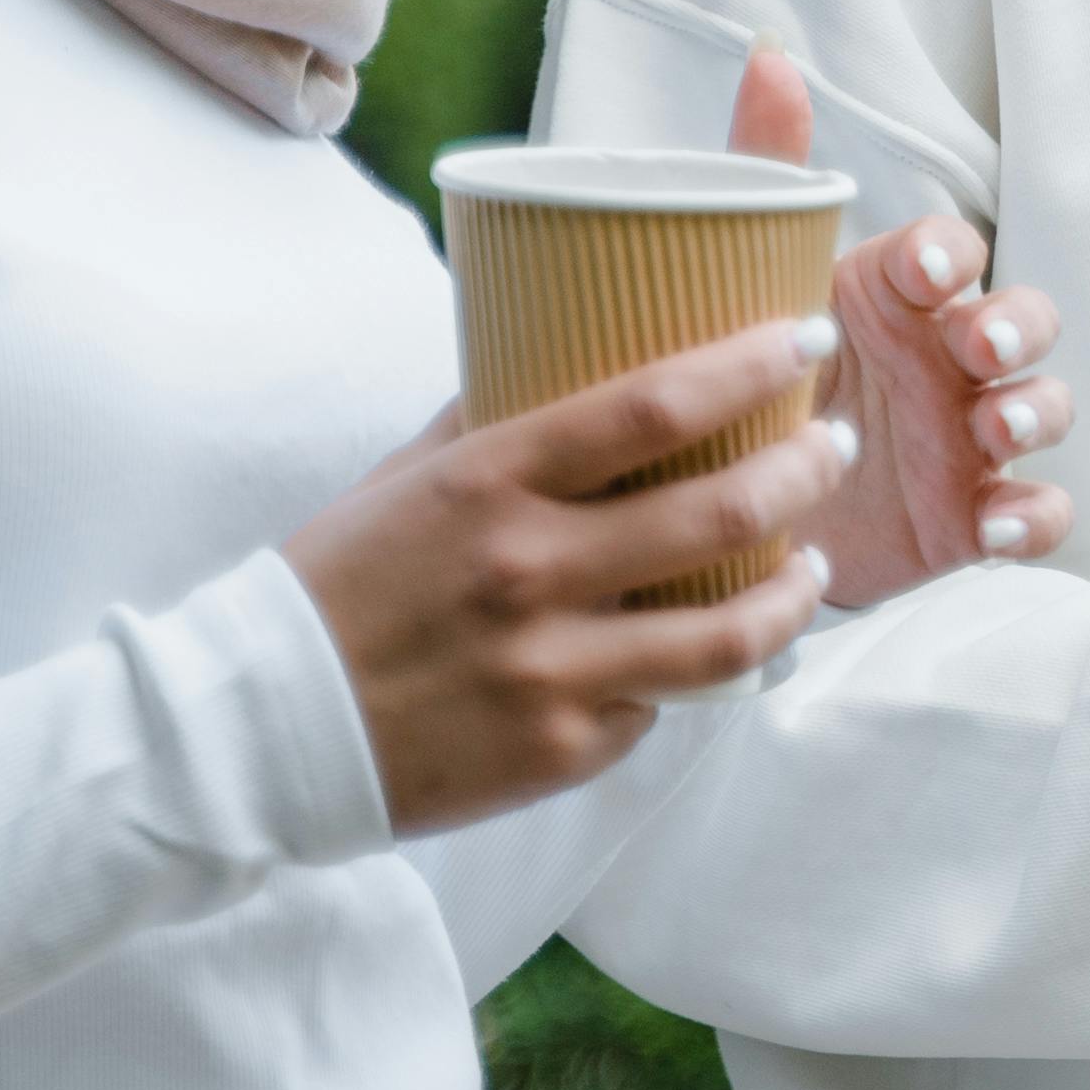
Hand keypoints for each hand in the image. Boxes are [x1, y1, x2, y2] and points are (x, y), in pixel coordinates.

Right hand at [286, 318, 843, 833]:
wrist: (258, 731)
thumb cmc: (337, 586)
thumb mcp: (407, 478)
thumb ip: (496, 420)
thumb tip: (570, 352)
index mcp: (489, 480)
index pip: (653, 405)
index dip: (751, 365)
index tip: (808, 339)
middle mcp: (529, 570)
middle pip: (724, 508)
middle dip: (806, 468)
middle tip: (832, 445)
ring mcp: (551, 668)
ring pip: (731, 631)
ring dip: (798, 590)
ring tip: (815, 564)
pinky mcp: (561, 750)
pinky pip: (665, 704)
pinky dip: (697, 673)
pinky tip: (714, 646)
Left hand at [734, 45, 1069, 609]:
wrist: (719, 508)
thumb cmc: (753, 375)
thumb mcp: (749, 282)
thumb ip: (764, 173)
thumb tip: (766, 53)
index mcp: (896, 294)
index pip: (948, 249)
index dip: (947, 254)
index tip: (921, 270)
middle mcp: (946, 357)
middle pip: (1025, 320)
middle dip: (1018, 327)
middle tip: (979, 349)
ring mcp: (969, 436)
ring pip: (1046, 406)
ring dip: (1036, 411)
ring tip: (995, 433)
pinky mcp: (972, 514)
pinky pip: (1039, 511)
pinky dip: (1034, 515)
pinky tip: (995, 525)